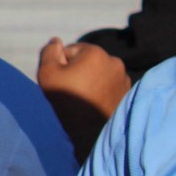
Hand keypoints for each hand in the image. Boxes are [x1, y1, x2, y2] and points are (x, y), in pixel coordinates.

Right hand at [38, 37, 130, 157]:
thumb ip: (49, 52)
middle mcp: (114, 61)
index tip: (63, 82)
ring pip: (99, 73)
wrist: (90, 135)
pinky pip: (109, 85)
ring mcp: (124, 77)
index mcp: (96, 53)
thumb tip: (56, 41)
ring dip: (91, 81)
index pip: (71, 51)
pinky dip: (102, 91)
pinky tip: (95, 104)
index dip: (61, 66)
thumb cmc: (67, 102)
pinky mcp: (127, 92)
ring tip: (84, 100)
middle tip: (73, 93)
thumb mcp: (48, 73)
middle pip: (87, 61)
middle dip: (78, 72)